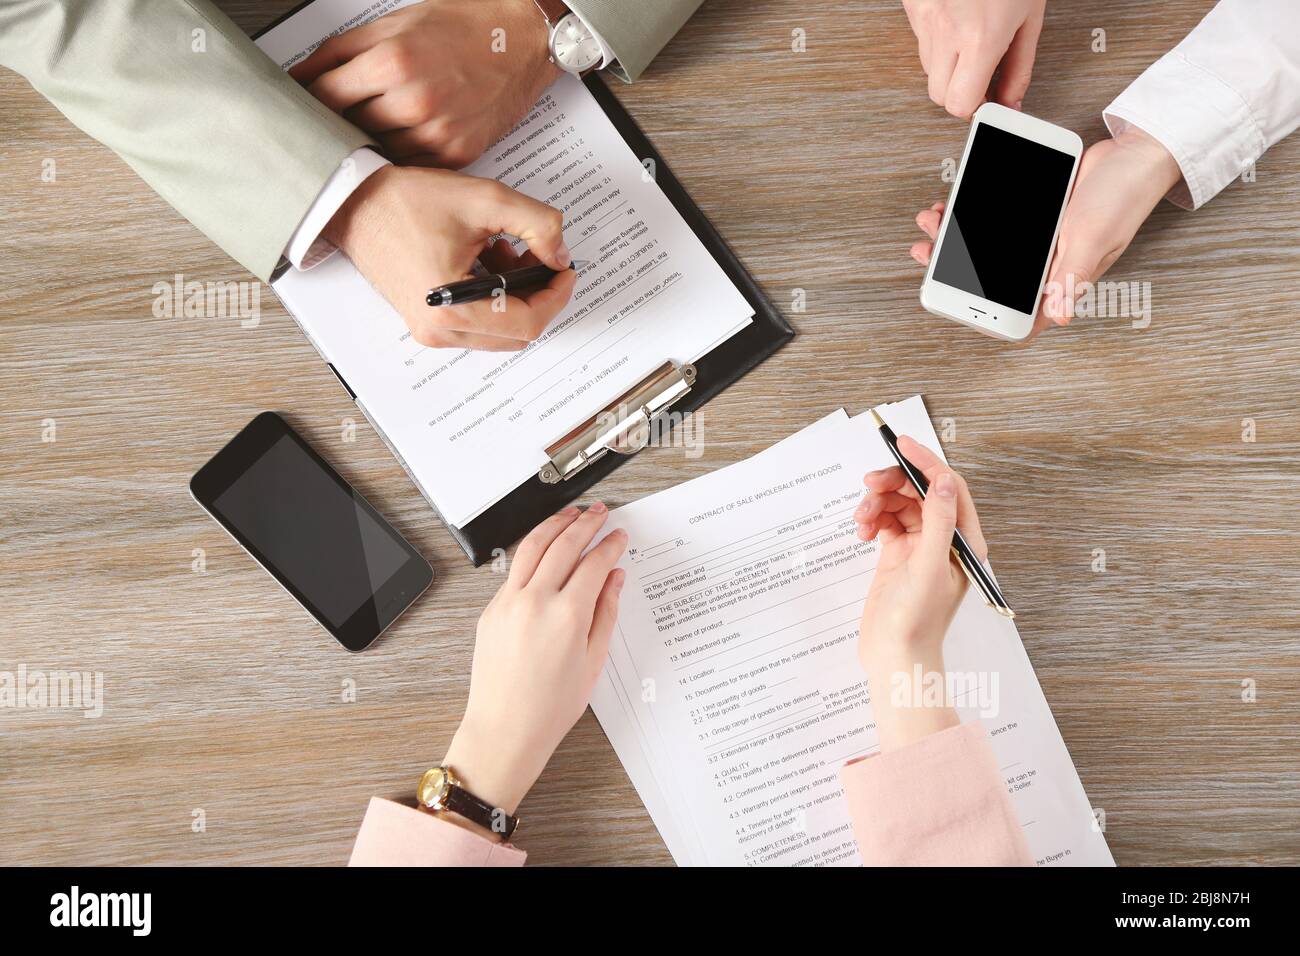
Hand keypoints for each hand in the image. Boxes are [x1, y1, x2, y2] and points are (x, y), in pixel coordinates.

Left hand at [290, 0, 558, 168]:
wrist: (523, 40)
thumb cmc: (463, 25)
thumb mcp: (394, 23)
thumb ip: (340, 51)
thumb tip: (300, 77)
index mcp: (392, 61)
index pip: (326, 98)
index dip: (310, 103)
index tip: (304, 107)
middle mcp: (414, 101)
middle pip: (350, 128)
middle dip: (340, 122)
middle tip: (339, 115)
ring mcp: (437, 133)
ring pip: (380, 150)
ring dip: (371, 140)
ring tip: (378, 120)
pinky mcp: (457, 154)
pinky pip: (412, 162)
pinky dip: (402, 150)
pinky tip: (405, 132)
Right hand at [323, 165, 575, 349]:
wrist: (354, 203)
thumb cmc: (404, 201)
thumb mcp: (485, 200)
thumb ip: (537, 225)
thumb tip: (561, 254)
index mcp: (452, 309)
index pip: (528, 322)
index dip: (556, 295)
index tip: (565, 268)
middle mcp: (439, 330)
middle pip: (517, 332)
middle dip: (538, 293)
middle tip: (541, 256)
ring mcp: (431, 330)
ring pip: (500, 329)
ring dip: (516, 294)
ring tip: (506, 252)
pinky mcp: (428, 321)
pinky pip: (478, 322)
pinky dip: (495, 295)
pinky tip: (487, 259)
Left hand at [442, 504, 627, 821]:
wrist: (505, 729)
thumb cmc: (548, 707)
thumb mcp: (592, 661)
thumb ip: (605, 612)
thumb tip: (614, 579)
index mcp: (567, 616)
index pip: (593, 564)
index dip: (610, 545)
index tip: (619, 536)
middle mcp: (535, 602)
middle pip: (563, 545)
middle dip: (585, 523)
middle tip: (600, 512)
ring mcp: (508, 603)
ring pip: (532, 546)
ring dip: (554, 524)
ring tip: (570, 513)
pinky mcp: (492, 610)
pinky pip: (514, 568)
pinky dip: (532, 549)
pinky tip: (543, 545)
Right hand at [853, 437, 986, 749]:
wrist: (894, 657)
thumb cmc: (916, 623)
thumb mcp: (928, 568)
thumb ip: (938, 522)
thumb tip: (943, 482)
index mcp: (964, 542)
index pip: (948, 487)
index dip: (926, 462)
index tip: (901, 445)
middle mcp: (944, 540)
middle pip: (920, 490)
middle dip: (894, 482)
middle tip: (869, 485)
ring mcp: (919, 547)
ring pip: (899, 504)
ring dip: (877, 503)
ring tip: (862, 520)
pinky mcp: (898, 555)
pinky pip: (885, 520)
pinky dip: (872, 518)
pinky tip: (862, 531)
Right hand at [901, 0, 1045, 118]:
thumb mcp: (1029, 17)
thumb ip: (1020, 66)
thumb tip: (1011, 101)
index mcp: (981, 36)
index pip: (960, 103)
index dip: (975, 109)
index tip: (987, 105)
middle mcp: (947, 30)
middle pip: (939, 95)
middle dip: (960, 92)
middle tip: (980, 77)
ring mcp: (924, 18)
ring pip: (928, 69)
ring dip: (949, 66)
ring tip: (971, 41)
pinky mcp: (912, 6)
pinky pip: (920, 41)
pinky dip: (938, 42)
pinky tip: (956, 21)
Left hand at [908, 126, 1181, 333]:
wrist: (1134, 152)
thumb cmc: (1123, 197)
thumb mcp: (1091, 238)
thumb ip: (1070, 277)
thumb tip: (1058, 317)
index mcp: (1062, 282)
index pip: (1022, 318)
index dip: (985, 319)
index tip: (953, 302)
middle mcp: (1049, 267)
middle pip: (993, 281)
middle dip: (954, 269)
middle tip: (927, 251)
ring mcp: (1040, 242)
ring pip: (988, 250)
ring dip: (955, 237)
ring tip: (932, 221)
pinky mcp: (1035, 218)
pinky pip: (996, 221)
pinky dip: (971, 212)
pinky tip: (953, 202)